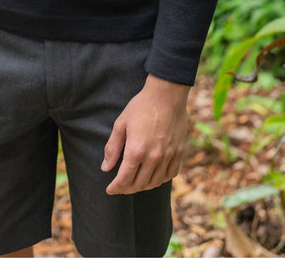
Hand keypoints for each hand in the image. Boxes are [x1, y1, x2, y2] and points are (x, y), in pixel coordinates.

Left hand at [102, 75, 189, 194]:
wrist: (167, 94)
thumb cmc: (141, 106)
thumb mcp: (121, 124)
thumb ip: (112, 148)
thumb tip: (105, 168)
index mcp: (136, 150)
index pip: (124, 179)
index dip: (115, 187)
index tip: (110, 189)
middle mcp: (153, 157)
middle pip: (139, 185)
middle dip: (127, 189)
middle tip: (120, 186)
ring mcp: (168, 156)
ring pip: (155, 182)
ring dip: (143, 186)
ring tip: (135, 182)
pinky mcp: (179, 152)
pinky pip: (170, 174)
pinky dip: (161, 179)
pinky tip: (154, 175)